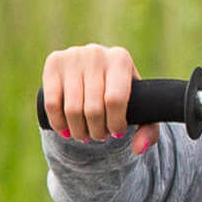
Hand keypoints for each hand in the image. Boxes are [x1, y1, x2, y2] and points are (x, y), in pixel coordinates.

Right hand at [40, 44, 159, 155]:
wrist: (96, 72)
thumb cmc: (121, 94)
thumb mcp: (140, 110)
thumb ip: (149, 131)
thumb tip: (138, 148)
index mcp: (120, 59)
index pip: (115, 100)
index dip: (115, 123)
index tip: (116, 132)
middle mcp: (96, 53)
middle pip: (93, 108)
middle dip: (97, 131)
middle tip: (100, 136)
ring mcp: (72, 56)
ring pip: (72, 109)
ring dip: (78, 131)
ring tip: (84, 134)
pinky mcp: (53, 63)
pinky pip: (52, 103)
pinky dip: (59, 123)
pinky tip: (66, 130)